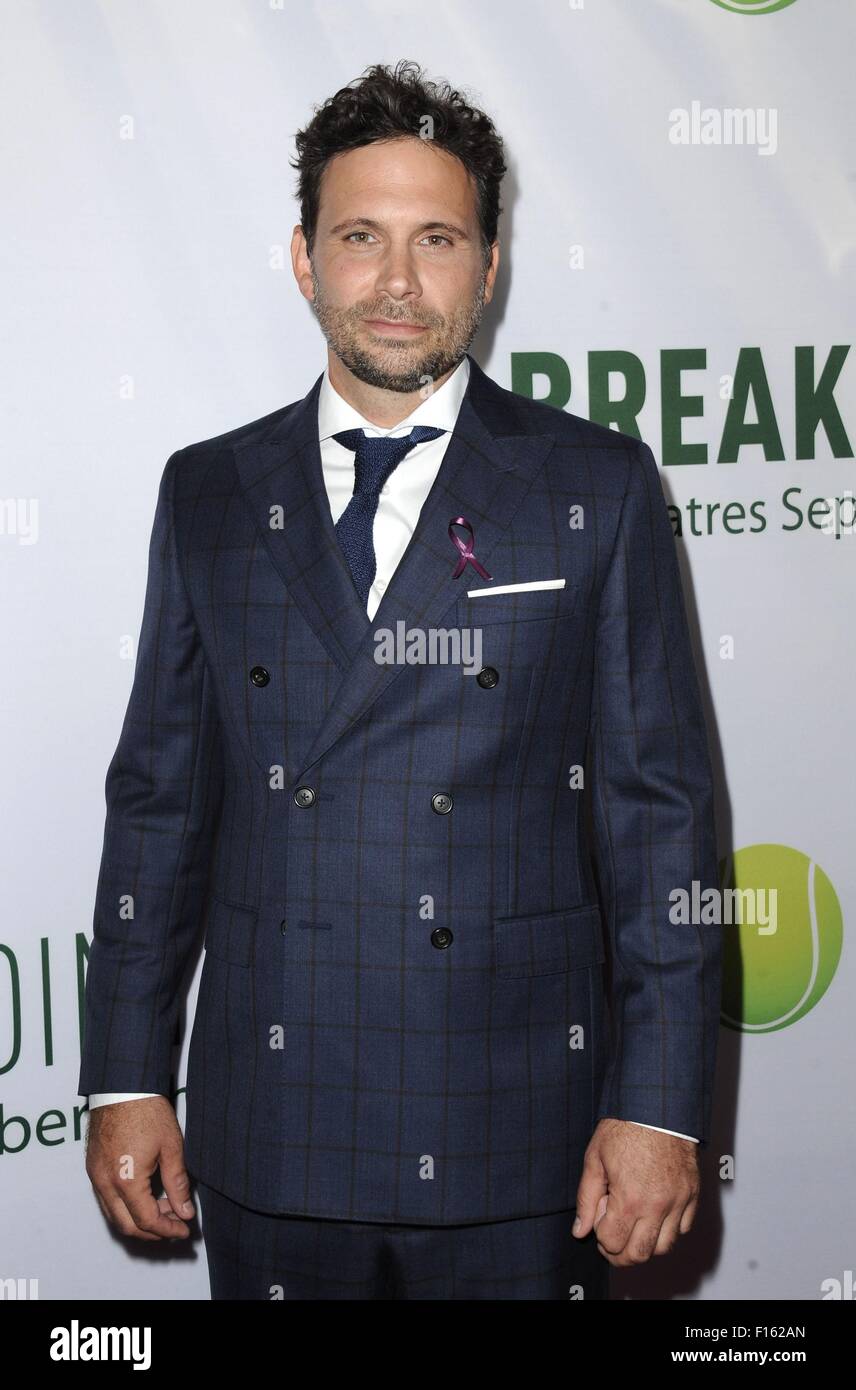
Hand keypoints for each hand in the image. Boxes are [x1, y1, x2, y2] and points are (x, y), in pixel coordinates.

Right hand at [84, 1096, 194, 1240]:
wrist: (122, 1087)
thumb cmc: (148, 1112)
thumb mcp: (172, 1148)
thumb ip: (178, 1184)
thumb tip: (185, 1212)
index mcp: (127, 1182)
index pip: (147, 1221)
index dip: (168, 1230)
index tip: (184, 1229)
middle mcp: (105, 1184)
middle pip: (127, 1226)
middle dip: (153, 1232)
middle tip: (175, 1224)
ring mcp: (95, 1177)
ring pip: (114, 1216)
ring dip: (138, 1220)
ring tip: (164, 1209)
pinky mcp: (92, 1168)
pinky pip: (106, 1200)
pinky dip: (125, 1207)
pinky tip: (145, 1196)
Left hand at [573, 1118, 698, 1266]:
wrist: (656, 1106)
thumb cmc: (624, 1127)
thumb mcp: (595, 1159)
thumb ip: (586, 1198)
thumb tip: (580, 1230)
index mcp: (629, 1199)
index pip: (613, 1243)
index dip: (600, 1238)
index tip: (598, 1223)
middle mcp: (657, 1206)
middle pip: (639, 1254)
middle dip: (621, 1254)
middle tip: (613, 1238)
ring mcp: (678, 1201)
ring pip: (664, 1247)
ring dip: (646, 1244)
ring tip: (634, 1226)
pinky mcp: (692, 1194)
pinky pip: (684, 1228)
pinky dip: (669, 1229)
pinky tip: (655, 1215)